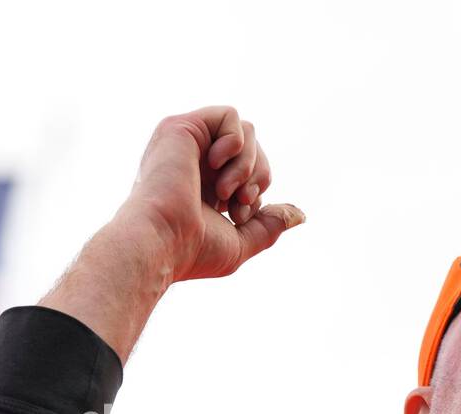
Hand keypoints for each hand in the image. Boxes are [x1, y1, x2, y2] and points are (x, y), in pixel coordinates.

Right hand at [116, 105, 304, 283]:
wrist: (160, 241)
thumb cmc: (192, 250)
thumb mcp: (240, 242)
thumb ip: (268, 226)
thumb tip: (300, 215)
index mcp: (203, 188)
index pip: (250, 174)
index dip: (256, 192)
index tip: (239, 215)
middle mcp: (194, 164)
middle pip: (253, 149)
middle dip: (258, 176)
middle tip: (239, 201)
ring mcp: (186, 145)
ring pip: (246, 132)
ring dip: (247, 164)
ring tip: (224, 189)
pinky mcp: (180, 128)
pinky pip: (229, 115)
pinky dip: (235, 141)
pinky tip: (215, 163)